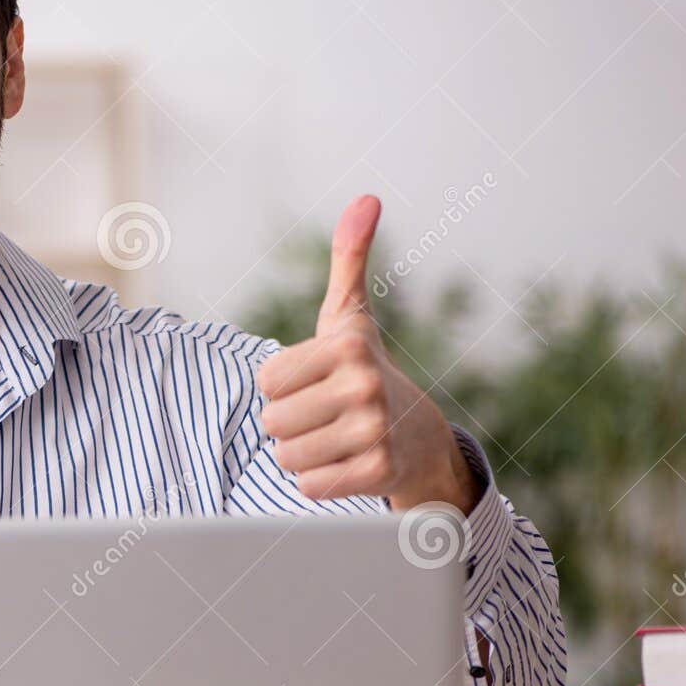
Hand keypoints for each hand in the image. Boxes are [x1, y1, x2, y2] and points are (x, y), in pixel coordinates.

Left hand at [257, 195, 479, 513]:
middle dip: (290, 424)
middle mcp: (364, 385)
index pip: (266, 380)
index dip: (282, 387)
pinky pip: (309, 486)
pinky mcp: (377, 472)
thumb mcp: (350, 318)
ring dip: (302, 455)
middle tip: (325, 417)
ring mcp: (374, 430)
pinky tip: (345, 466)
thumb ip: (348, 260)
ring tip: (334, 441)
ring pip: (285, 456)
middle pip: (272, 421)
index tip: (314, 383)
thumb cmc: (366, 373)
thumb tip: (366, 198)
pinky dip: (319, 483)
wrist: (420, 441)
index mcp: (346, 346)